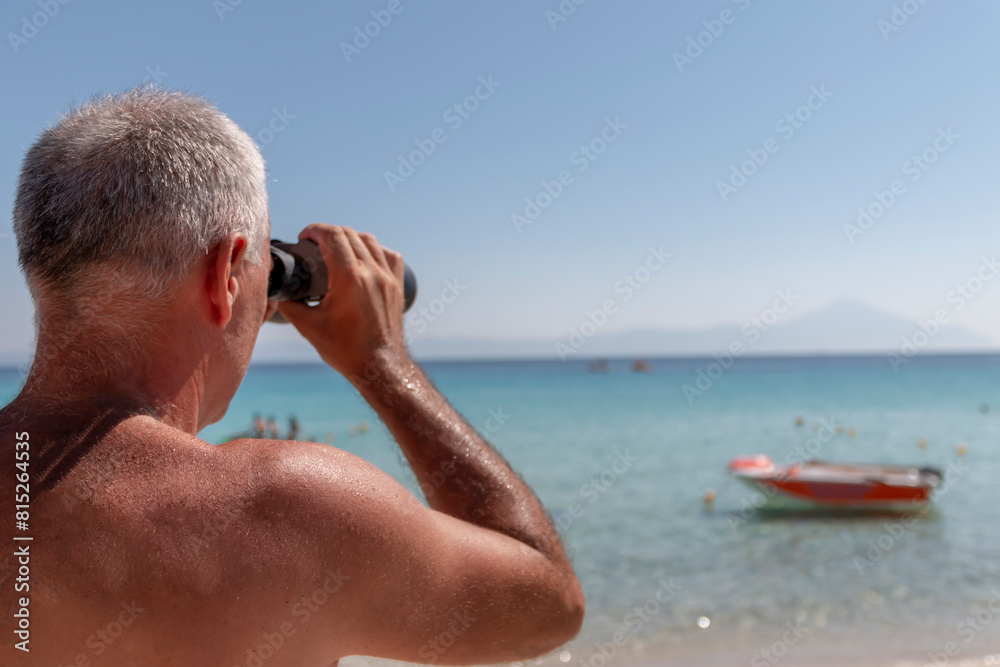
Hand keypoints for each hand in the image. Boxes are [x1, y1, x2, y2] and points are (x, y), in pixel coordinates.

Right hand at [276, 224, 407, 377]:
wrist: (379, 367)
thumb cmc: (346, 350)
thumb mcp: (308, 327)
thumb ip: (289, 304)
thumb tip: (277, 291)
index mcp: (350, 278)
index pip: (332, 236)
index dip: (314, 230)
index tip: (303, 237)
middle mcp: (372, 273)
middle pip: (349, 234)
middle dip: (328, 233)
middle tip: (313, 244)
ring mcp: (388, 278)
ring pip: (370, 240)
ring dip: (350, 237)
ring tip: (335, 248)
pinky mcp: (397, 286)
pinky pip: (389, 255)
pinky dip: (374, 250)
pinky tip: (364, 257)